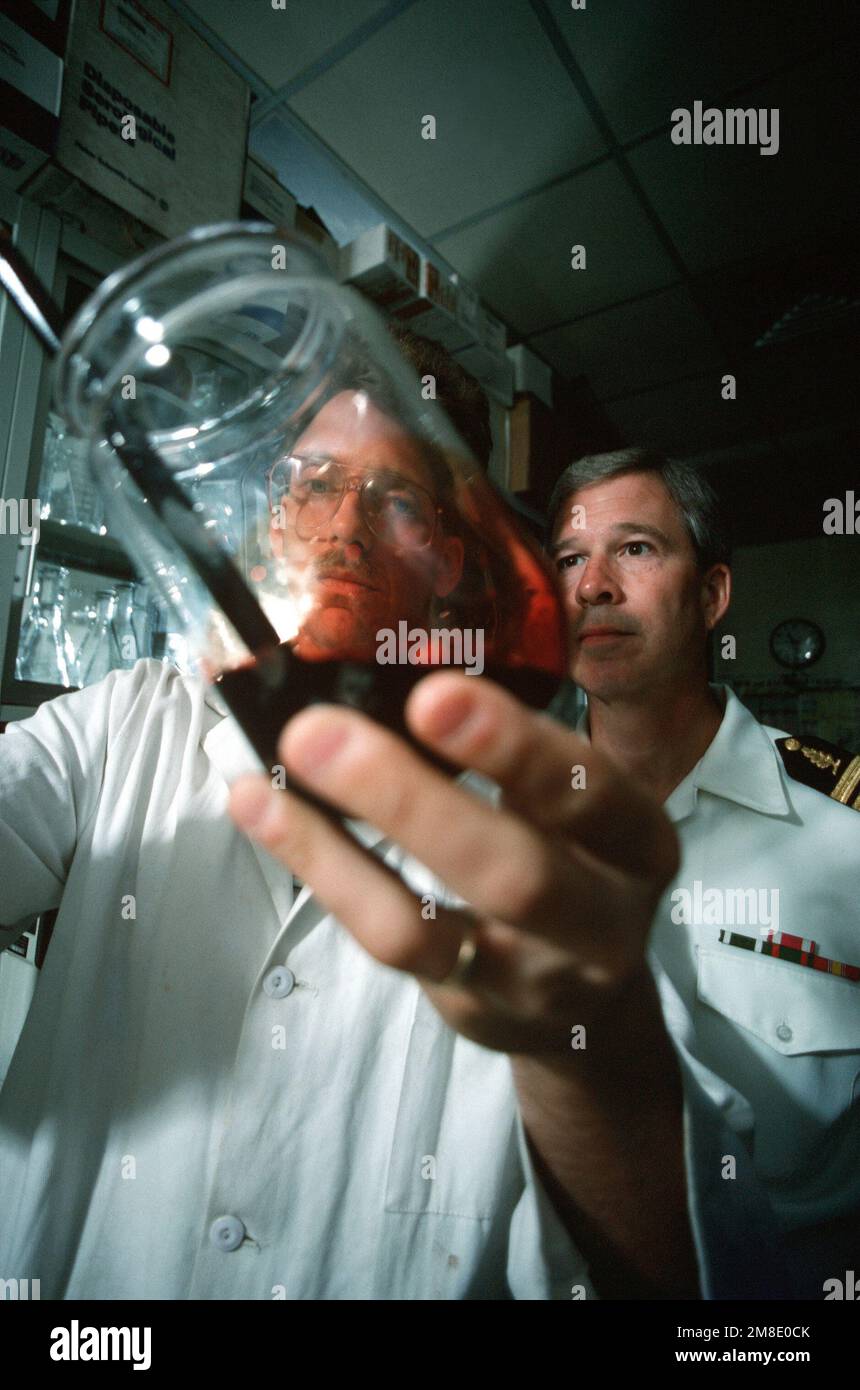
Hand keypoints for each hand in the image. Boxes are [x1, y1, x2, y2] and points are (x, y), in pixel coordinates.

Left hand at [228, 672, 679, 1056]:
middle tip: (316, 731)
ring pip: (427, 932)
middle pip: (514, 876)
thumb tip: (390, 655)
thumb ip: (518, 755)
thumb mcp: (577, 808)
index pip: (592, 797)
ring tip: (273, 771)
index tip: (434, 694)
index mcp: (635, 844)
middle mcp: (598, 921)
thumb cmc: (572, 862)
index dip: (517, 750)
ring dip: (338, 851)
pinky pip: (384, 945)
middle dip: (411, 804)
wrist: (590, 1005)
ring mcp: (526, 981)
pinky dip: (320, 872)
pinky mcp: (463, 1011)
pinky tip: (262, 810)